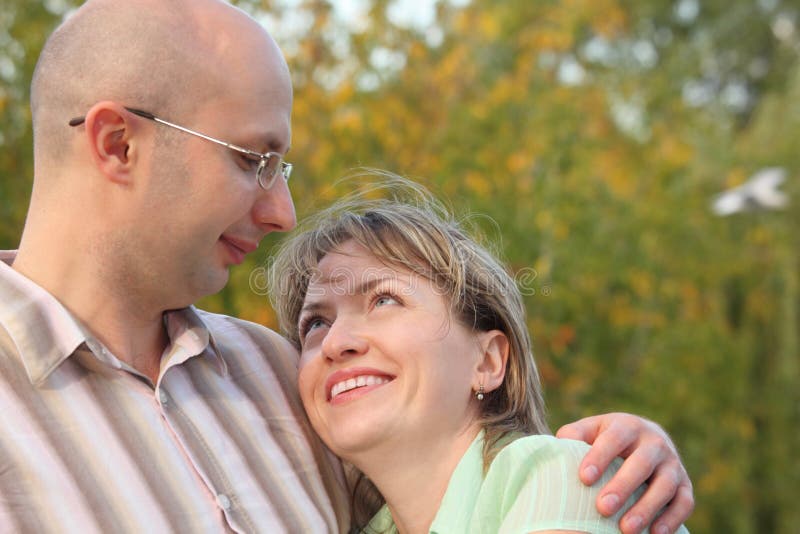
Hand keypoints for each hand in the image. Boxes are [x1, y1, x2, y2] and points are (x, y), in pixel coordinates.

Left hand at [556, 413, 693, 533]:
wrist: (644, 440)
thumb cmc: (606, 439)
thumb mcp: (590, 430)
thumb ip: (574, 436)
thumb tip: (558, 446)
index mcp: (627, 425)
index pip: (613, 439)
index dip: (599, 457)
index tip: (584, 478)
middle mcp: (654, 441)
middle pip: (642, 463)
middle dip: (623, 486)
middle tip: (602, 508)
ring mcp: (673, 463)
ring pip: (665, 485)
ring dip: (647, 507)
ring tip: (626, 529)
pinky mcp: (685, 484)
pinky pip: (685, 502)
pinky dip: (672, 518)